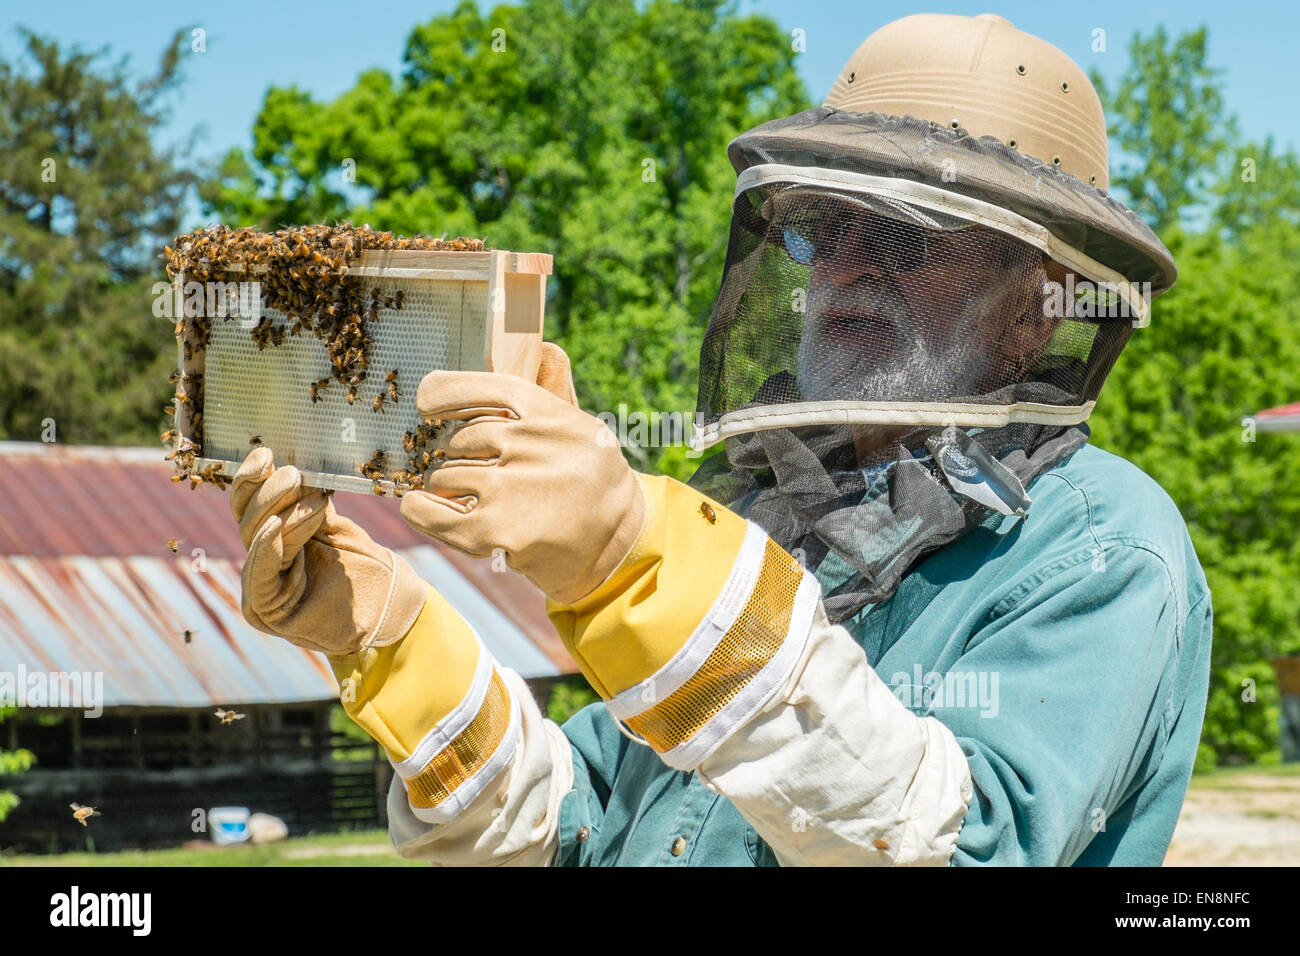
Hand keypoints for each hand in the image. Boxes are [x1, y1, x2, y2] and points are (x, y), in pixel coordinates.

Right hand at [231, 447, 425, 655]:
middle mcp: (259, 561)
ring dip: (279, 513)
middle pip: (247, 519)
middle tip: (293, 473)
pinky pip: (260, 573)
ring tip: (310, 497)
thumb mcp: (335, 526)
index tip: (265, 452)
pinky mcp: (266, 609)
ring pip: (255, 539)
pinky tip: (276, 526)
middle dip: (267, 493)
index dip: (251, 478)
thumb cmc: (364, 568)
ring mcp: (259, 586)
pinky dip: (267, 547)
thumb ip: (311, 502)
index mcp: (271, 539)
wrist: (388, 609)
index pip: (249, 505)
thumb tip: (299, 465)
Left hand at [399, 343, 645, 604]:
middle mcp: (529, 444)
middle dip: (458, 457)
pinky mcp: (492, 530)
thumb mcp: (580, 427)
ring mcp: (509, 488)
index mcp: (549, 413)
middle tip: (476, 471)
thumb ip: (550, 395)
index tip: (426, 401)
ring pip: (445, 475)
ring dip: (447, 487)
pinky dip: (419, 509)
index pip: (485, 387)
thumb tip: (537, 355)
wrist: (617, 542)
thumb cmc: (591, 480)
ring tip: (470, 497)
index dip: (445, 391)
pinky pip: (431, 512)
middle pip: (460, 439)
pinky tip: (420, 506)